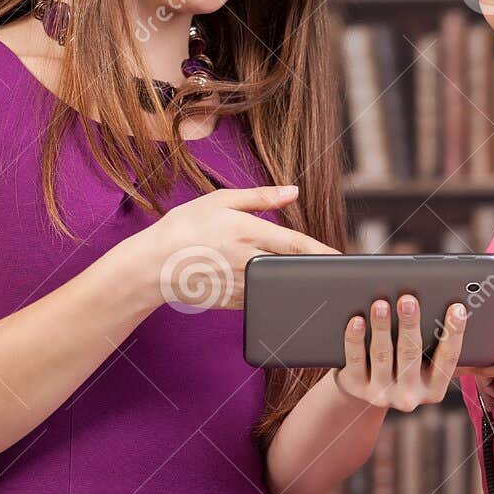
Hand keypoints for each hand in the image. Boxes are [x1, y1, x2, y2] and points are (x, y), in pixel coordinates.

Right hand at [146, 184, 338, 310]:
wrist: (153, 264)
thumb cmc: (185, 226)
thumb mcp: (220, 200)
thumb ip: (260, 196)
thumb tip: (294, 191)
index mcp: (246, 232)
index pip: (294, 244)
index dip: (321, 251)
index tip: (341, 256)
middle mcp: (246, 260)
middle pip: (291, 267)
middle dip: (313, 270)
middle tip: (332, 271)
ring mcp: (239, 284)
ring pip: (278, 286)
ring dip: (294, 285)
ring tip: (310, 283)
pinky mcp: (232, 302)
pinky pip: (260, 300)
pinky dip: (272, 296)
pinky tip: (278, 293)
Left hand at [332, 293, 493, 412]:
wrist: (365, 390)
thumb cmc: (412, 366)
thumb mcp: (439, 366)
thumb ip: (472, 359)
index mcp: (435, 389)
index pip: (449, 359)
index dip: (454, 333)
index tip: (457, 307)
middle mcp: (409, 397)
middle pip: (411, 355)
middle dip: (411, 325)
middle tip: (409, 298)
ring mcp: (380, 394)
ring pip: (383, 356)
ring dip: (382, 327)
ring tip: (381, 301)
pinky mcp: (354, 388)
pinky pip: (354, 360)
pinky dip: (355, 338)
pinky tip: (356, 319)